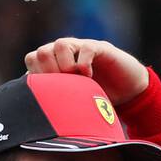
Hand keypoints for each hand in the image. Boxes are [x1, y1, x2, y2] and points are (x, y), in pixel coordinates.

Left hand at [23, 38, 148, 104]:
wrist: (128, 91)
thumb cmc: (98, 98)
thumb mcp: (73, 102)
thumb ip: (55, 101)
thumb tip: (34, 116)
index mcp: (55, 62)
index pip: (32, 59)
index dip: (37, 76)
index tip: (49, 93)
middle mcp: (66, 52)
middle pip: (42, 51)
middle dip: (49, 72)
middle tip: (63, 87)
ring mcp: (82, 48)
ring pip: (60, 44)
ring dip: (65, 66)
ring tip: (77, 80)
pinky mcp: (100, 48)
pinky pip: (86, 48)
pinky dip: (84, 64)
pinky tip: (89, 77)